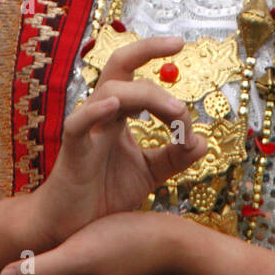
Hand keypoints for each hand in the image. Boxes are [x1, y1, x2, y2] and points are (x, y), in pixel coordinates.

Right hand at [35, 35, 206, 243]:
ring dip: (145, 94)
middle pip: (120, 67)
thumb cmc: (104, 194)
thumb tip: (202, 142)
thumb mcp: (149, 173)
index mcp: (119, 115)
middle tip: (179, 46)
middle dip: (147, 50)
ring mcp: (86, 130)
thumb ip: (174, 156)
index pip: (140, 78)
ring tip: (175, 112)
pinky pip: (78, 124)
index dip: (167, 81)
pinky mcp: (72, 152)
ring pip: (109, 90)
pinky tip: (115, 105)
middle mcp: (102, 115)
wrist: (72, 228)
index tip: (187, 95)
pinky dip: (94, 111)